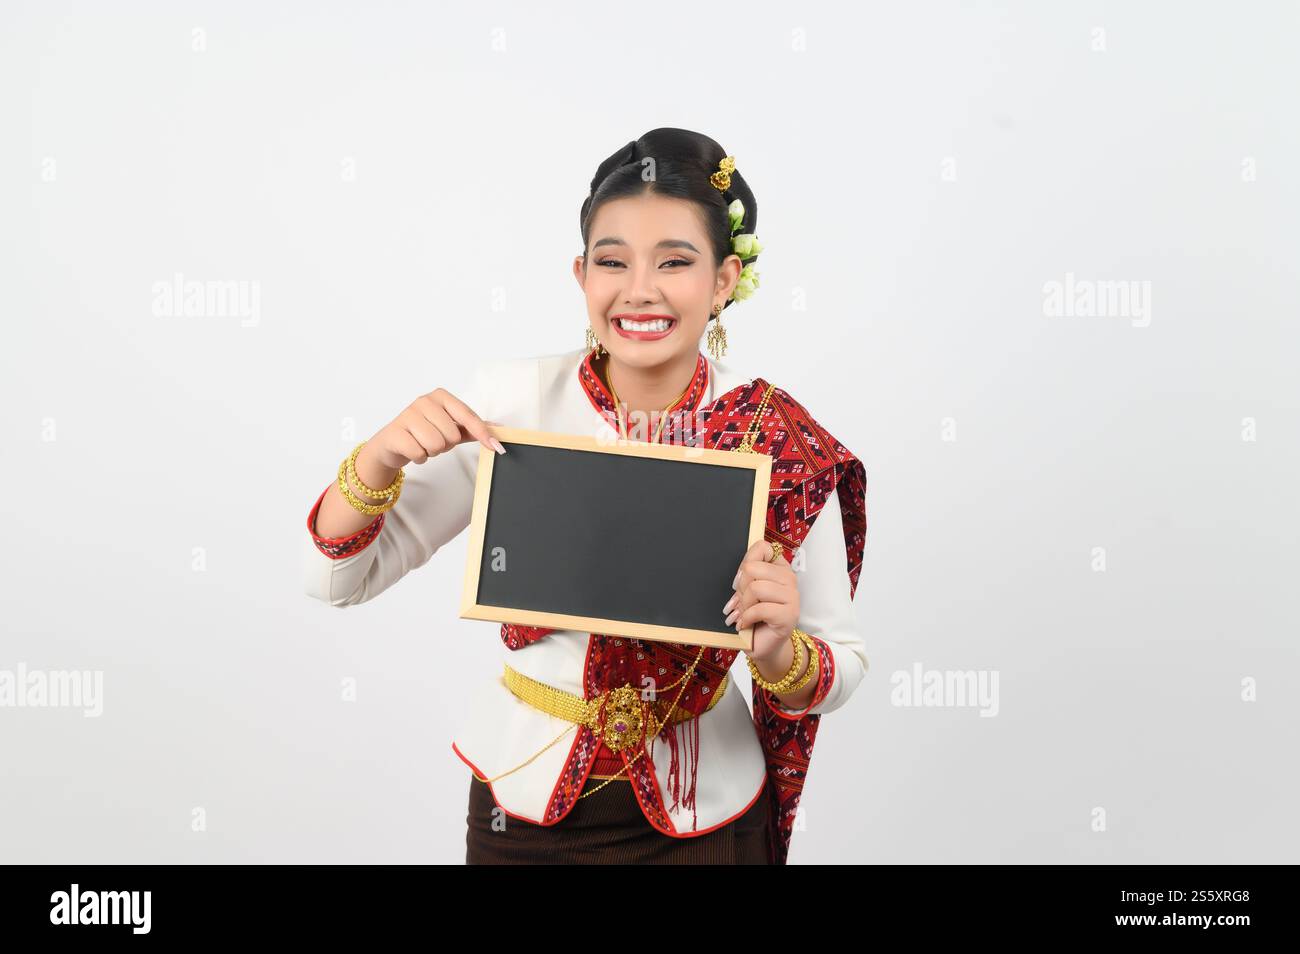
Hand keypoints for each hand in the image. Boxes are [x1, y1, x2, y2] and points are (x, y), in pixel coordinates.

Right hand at [366, 387, 503, 470]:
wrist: (391, 444)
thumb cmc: (423, 433)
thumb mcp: (450, 429)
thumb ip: (473, 428)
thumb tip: (498, 428)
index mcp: (440, 397)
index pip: (467, 415)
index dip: (482, 433)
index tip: (495, 446)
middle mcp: (424, 401)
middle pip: (451, 435)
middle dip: (445, 445)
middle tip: (434, 440)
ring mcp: (408, 414)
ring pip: (436, 444)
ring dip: (432, 452)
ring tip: (423, 444)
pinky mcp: (395, 432)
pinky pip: (419, 453)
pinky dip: (419, 457)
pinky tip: (412, 450)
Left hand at [723, 538, 799, 663]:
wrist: (762, 645)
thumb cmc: (754, 616)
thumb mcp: (746, 590)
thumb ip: (746, 575)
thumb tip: (742, 572)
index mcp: (780, 568)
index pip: (762, 547)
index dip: (745, 564)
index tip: (742, 582)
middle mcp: (789, 579)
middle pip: (753, 568)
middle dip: (741, 588)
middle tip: (742, 603)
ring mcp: (792, 597)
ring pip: (756, 588)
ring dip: (744, 605)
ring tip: (745, 615)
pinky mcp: (789, 615)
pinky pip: (760, 609)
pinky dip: (747, 618)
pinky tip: (746, 624)